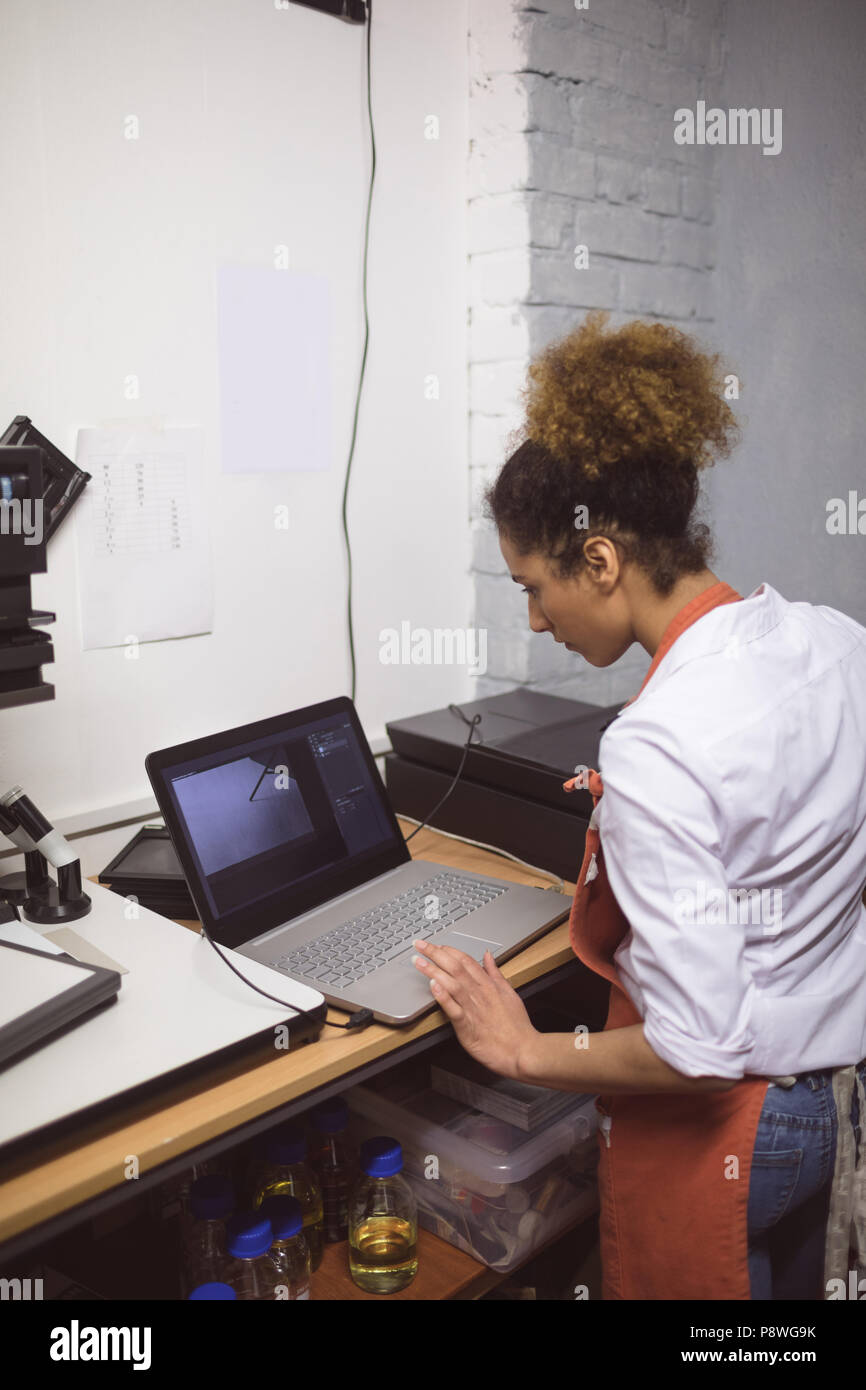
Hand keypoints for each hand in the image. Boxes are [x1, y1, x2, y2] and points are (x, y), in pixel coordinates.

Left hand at [411, 938, 538, 1079]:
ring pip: (451, 983)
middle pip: (455, 966)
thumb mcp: (509, 992)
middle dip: (435, 953)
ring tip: (418, 961)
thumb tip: (488, 956)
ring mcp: (473, 1008)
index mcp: (488, 985)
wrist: (523, 1050)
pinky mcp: (467, 1026)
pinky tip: (432, 985)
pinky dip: (442, 996)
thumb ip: (495, 973)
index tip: (436, 945)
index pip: (465, 960)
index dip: (449, 950)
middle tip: (420, 944)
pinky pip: (452, 1009)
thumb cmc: (517, 1026)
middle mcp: (479, 993)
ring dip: (432, 970)